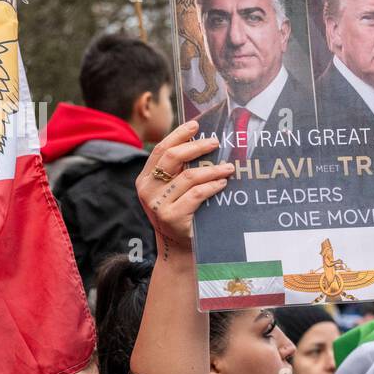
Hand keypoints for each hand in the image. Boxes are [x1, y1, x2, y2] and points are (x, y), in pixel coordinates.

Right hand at [136, 121, 234, 260]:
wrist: (179, 249)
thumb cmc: (181, 215)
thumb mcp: (173, 191)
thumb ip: (179, 172)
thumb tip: (202, 142)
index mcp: (144, 179)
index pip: (161, 150)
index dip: (178, 135)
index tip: (196, 125)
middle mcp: (147, 190)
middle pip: (173, 158)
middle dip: (197, 146)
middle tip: (216, 142)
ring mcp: (157, 204)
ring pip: (189, 176)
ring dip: (213, 170)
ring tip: (229, 168)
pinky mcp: (171, 217)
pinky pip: (196, 194)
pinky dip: (212, 186)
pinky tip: (222, 183)